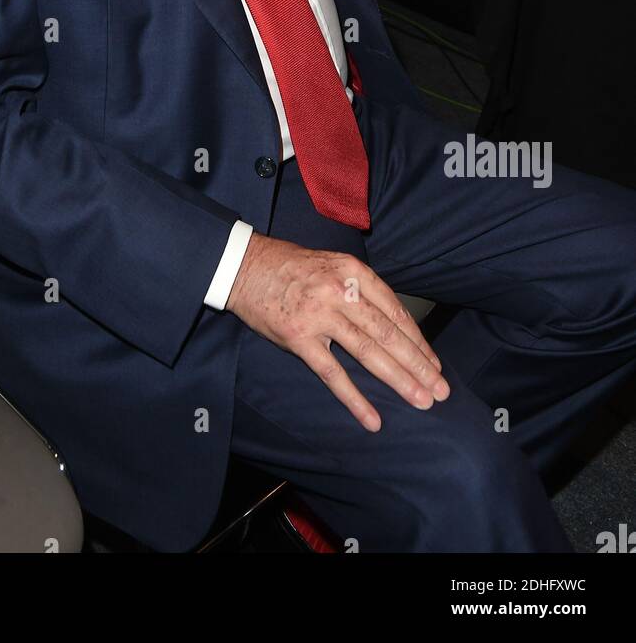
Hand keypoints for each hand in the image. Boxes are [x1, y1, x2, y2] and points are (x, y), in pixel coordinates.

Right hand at [226, 233, 449, 430]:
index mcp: (353, 271)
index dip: (418, 341)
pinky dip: (355, 399)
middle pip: (388, 334)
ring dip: (399, 380)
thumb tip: (392, 324)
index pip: (395, 311)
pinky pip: (333, 373)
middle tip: (440, 390)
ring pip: (368, 353)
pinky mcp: (299, 338)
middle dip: (418, 365)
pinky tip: (372, 418)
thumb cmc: (291, 266)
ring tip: (421, 401)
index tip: (434, 363)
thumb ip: (360, 289)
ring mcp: (320, 315)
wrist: (244, 266)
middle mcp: (341, 291)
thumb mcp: (333, 265)